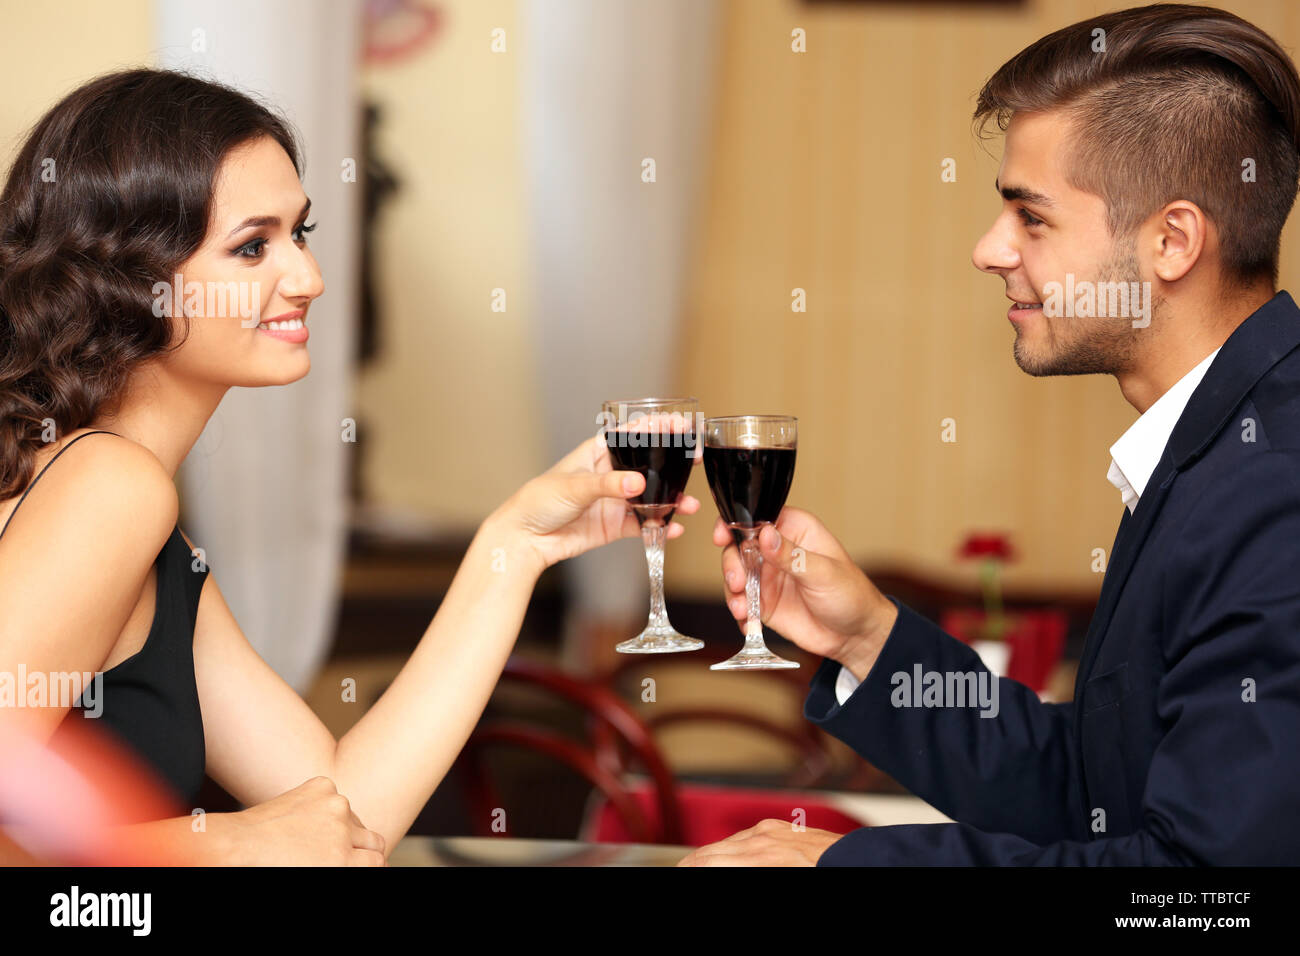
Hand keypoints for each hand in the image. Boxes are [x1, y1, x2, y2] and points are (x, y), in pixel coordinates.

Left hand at [216, 776, 386, 865]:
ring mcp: (334, 804)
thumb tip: (367, 863)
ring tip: (318, 837)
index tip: (366, 863)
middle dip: (365, 849)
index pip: (377, 861)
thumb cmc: (267, 867)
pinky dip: (326, 807)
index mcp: (341, 860)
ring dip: (344, 828)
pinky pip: (334, 797)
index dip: (372, 863)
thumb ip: (343, 867)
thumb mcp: (315, 873)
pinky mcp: (321, 785)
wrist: (236, 845)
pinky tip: (307, 818)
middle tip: (350, 854)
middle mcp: (342, 830)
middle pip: (375, 840)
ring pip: (354, 818)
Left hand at [494, 431, 700, 571]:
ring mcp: (616, 500)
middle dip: (674, 463)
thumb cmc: (539, 501)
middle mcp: (611, 475)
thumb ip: (608, 485)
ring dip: (673, 500)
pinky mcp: (616, 525)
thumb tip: (639, 483)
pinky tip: (674, 529)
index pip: (633, 434)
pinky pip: (645, 524)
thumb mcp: (574, 487)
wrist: (526, 539)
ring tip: (690, 504)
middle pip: (650, 465)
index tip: (681, 425)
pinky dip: (661, 526)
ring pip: (653, 496)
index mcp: (598, 453)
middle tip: (696, 460)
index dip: (658, 427)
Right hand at [677, 818, 843, 865]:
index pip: (707, 863)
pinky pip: (746, 836)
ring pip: (726, 843)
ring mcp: (770, 831)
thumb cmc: (821, 873)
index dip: (688, 867)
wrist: (857, 862)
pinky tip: (727, 854)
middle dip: (691, 863)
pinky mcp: (780, 827)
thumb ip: (741, 867)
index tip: (680, 871)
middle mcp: (760, 841)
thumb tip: (718, 865)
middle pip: (710, 853)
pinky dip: (730, 847)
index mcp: (759, 859)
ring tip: (694, 865)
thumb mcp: (771, 873)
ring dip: (707, 855)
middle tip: (680, 870)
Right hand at [715, 507, 897, 678]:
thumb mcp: (823, 572)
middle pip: (739, 545)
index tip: (723, 536)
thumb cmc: (850, 595)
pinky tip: (748, 620)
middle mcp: (777, 550)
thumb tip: (765, 534)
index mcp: (795, 530)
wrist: (855, 636)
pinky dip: (739, 609)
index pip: (758, 516)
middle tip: (737, 582)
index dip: (736, 522)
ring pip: (735, 573)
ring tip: (742, 607)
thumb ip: (792, 555)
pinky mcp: (764, 601)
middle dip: (732, 563)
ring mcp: (768, 576)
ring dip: (732, 589)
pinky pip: (740, 600)